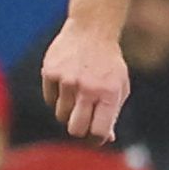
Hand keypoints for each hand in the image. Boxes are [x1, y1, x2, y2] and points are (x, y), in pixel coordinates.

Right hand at [41, 18, 129, 143]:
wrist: (91, 30)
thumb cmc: (108, 64)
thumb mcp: (119, 87)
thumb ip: (112, 114)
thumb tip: (105, 139)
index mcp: (108, 93)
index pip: (98, 131)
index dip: (96, 139)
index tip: (95, 136)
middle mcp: (87, 88)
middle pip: (75, 129)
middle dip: (79, 131)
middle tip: (83, 121)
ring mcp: (67, 80)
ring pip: (61, 115)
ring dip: (69, 111)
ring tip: (78, 94)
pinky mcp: (50, 73)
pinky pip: (49, 100)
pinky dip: (57, 97)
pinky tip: (67, 81)